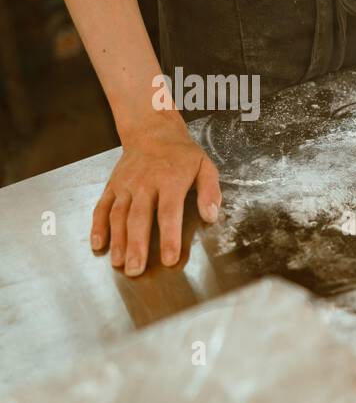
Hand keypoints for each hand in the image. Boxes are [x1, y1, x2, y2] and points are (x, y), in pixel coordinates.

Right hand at [92, 114, 221, 275]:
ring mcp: (125, 186)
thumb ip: (210, 191)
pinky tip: (97, 244)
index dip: (169, 237)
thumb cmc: (182, 155)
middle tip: (136, 270)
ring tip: (119, 263)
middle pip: (139, 218)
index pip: (169, 213)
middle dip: (137, 245)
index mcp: (170, 180)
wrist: (152, 132)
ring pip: (118, 215)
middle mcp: (144, 184)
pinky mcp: (112, 186)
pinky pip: (102, 207)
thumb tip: (211, 216)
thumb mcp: (205, 166)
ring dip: (117, 240)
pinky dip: (97, 226)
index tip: (170, 258)